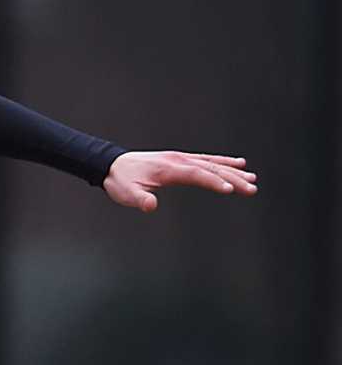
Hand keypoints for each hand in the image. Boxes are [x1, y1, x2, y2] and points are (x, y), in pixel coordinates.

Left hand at [102, 151, 256, 212]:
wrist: (113, 165)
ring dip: (232, 171)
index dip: (214, 182)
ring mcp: (181, 158)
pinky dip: (223, 162)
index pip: (197, 174)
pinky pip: (206, 160)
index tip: (232, 190)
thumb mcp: (126, 193)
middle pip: (210, 169)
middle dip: (232, 179)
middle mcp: (178, 160)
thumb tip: (150, 206)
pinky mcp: (181, 160)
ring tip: (252, 179)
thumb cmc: (121, 181)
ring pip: (212, 164)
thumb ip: (139, 199)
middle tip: (252, 189)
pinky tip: (238, 165)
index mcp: (168, 168)